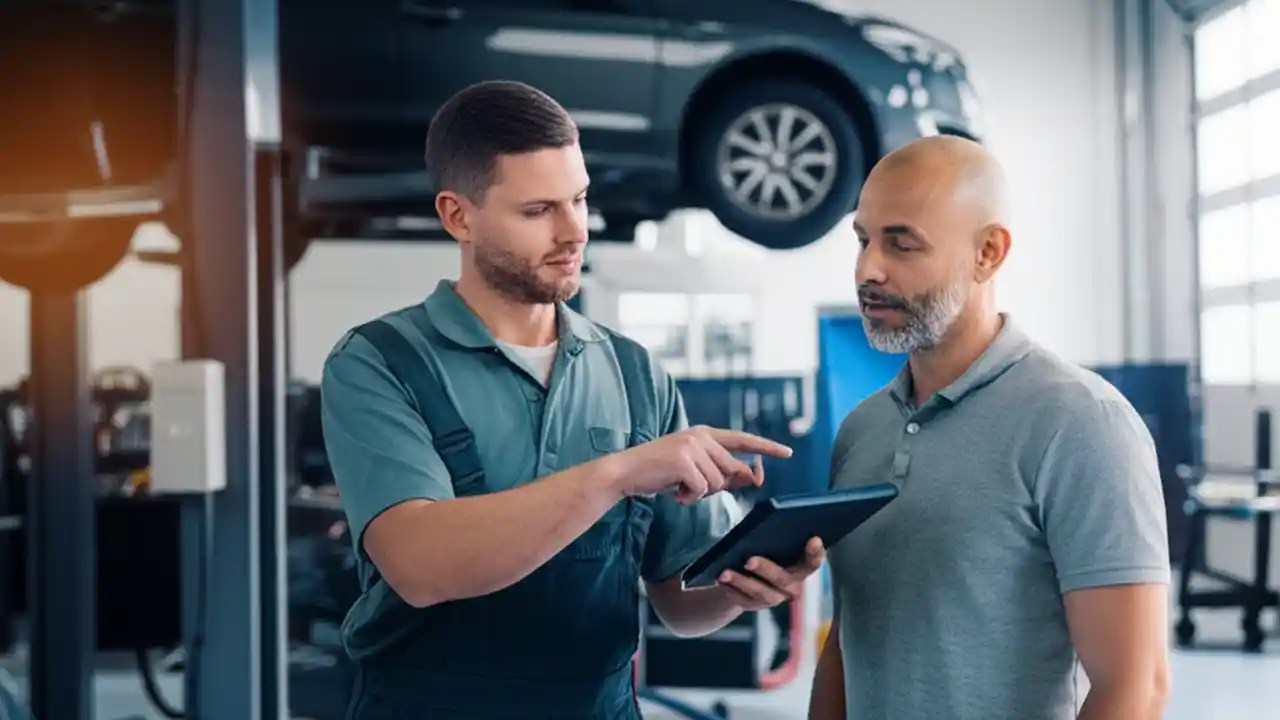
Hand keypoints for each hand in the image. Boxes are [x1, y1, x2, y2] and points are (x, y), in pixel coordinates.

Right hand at [608, 425, 791, 503]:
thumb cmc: (660, 473)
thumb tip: (754, 476)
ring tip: (679, 487)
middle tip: (691, 488)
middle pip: (732, 469)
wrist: (625, 472)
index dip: (766, 447)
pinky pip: (702, 489)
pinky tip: (674, 492)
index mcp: (705, 434)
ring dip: (700, 493)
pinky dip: (689, 497)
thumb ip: (722, 471)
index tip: (787, 452)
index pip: (743, 439)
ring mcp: (692, 446)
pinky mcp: (683, 460)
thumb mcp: (694, 470)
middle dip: (718, 486)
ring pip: (718, 482)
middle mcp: (700, 436)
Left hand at [718, 537, 825, 610]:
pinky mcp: (756, 605)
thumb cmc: (764, 550)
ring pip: (761, 593)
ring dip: (741, 582)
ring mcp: (775, 598)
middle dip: (766, 569)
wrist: (748, 575)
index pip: (813, 562)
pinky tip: (721, 581)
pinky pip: (744, 601)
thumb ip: (775, 536)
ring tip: (724, 573)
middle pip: (782, 579)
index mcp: (800, 567)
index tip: (814, 538)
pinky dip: (731, 591)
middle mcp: (792, 586)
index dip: (816, 553)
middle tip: (749, 560)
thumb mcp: (771, 543)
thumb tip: (765, 519)